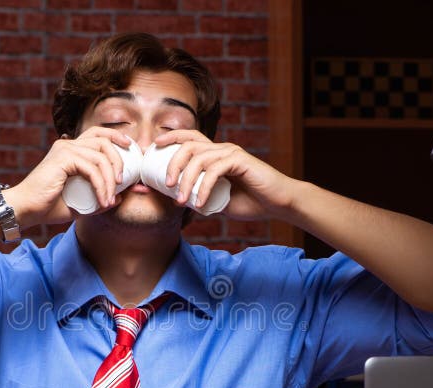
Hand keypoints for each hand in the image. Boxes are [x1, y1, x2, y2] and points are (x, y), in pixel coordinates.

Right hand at [5, 127, 133, 225]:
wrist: (26, 209)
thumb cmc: (49, 206)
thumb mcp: (81, 202)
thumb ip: (100, 198)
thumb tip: (121, 197)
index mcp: (71, 150)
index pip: (98, 134)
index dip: (116, 136)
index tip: (130, 148)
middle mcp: (68, 144)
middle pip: (103, 139)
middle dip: (119, 157)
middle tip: (125, 180)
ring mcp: (65, 149)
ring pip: (101, 156)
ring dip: (110, 179)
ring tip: (110, 199)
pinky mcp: (64, 158)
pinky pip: (92, 169)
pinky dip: (101, 185)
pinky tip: (103, 199)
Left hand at [153, 130, 296, 220]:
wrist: (278, 203)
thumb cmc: (252, 202)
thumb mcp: (219, 201)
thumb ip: (202, 197)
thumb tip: (180, 202)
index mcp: (216, 154)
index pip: (189, 138)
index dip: (171, 138)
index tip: (154, 147)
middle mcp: (222, 149)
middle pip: (189, 145)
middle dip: (173, 162)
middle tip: (167, 185)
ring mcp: (231, 153)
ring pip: (200, 159)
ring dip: (187, 180)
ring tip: (181, 200)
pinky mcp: (240, 161)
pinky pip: (215, 171)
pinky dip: (204, 187)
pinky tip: (200, 204)